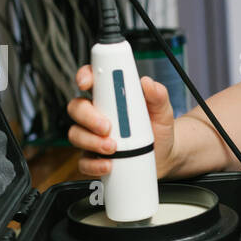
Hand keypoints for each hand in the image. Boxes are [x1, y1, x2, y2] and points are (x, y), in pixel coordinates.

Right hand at [66, 64, 176, 179]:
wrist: (165, 156)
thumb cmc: (158, 129)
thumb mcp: (162, 110)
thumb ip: (158, 95)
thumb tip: (148, 84)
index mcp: (110, 97)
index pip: (91, 80)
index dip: (84, 77)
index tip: (86, 83)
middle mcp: (97, 115)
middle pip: (76, 108)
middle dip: (88, 117)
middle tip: (107, 127)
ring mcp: (93, 136)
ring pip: (76, 134)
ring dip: (91, 141)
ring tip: (113, 147)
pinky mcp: (94, 157)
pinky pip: (83, 161)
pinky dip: (93, 164)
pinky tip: (108, 164)